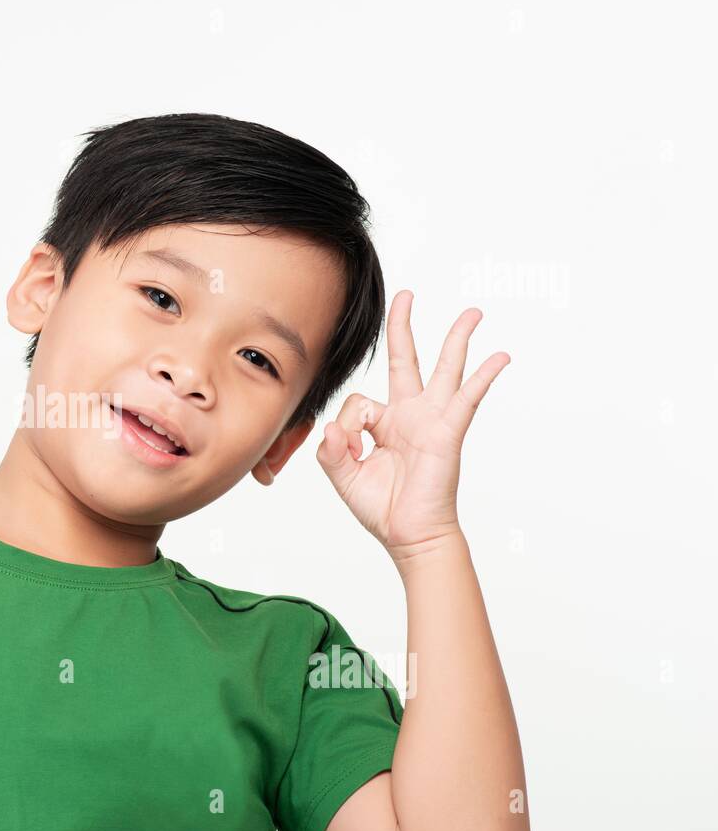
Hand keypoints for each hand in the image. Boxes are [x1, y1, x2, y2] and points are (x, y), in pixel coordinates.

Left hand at [316, 289, 509, 563]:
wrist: (410, 535)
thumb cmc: (382, 508)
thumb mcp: (344, 477)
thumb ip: (332, 450)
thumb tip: (334, 426)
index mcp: (384, 423)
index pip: (359, 401)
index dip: (348, 424)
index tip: (350, 450)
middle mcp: (410, 415)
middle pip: (407, 359)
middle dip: (404, 326)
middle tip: (407, 295)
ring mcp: (432, 420)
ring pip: (445, 369)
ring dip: (457, 339)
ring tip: (471, 313)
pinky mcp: (448, 432)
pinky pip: (467, 398)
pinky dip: (483, 376)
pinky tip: (500, 357)